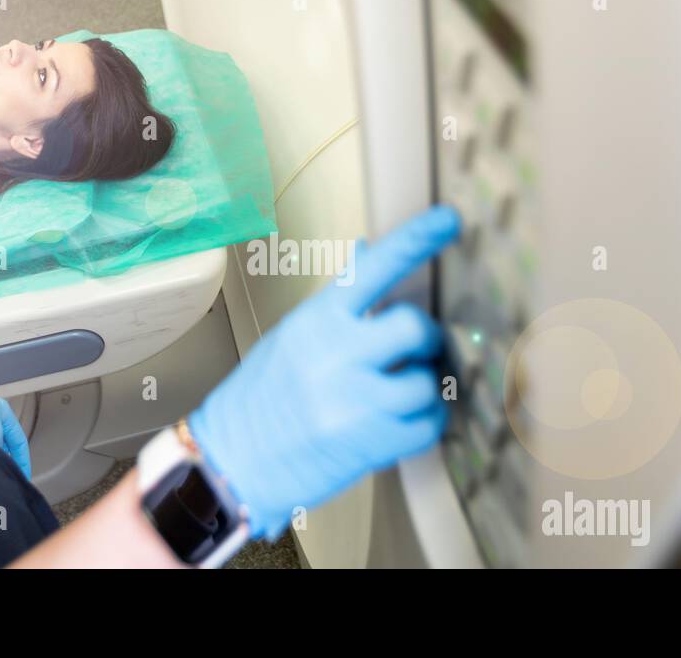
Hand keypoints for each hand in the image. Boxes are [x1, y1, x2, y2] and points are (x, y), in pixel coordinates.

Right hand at [189, 206, 460, 537]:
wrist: (232, 460)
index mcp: (316, 321)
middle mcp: (335, 356)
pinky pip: (428, 425)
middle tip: (417, 349)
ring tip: (400, 392)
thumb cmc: (260, 397)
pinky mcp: (369, 443)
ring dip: (424, 387)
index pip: (374, 267)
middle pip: (415, 326)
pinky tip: (402, 420)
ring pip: (426, 381)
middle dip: (426, 338)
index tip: (448, 220)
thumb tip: (369, 250)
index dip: (416, 239)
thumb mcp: (293, 336)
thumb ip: (338, 301)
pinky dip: (426, 422)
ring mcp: (353, 401)